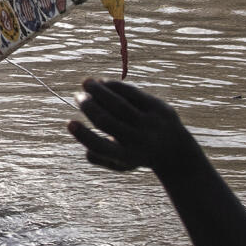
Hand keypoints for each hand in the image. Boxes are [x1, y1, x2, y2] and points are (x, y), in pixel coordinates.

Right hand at [67, 77, 200, 172]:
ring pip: (119, 104)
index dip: (83, 136)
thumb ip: (99, 157)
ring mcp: (150, 123)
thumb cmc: (138, 155)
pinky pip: (132, 94)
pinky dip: (115, 86)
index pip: (101, 147)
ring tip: (86, 83)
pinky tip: (103, 82)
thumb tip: (78, 137)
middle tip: (78, 97)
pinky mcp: (158, 108)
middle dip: (88, 107)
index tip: (69, 123)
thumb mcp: (120, 163)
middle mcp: (139, 140)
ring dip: (99, 91)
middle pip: (107, 121)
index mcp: (127, 157)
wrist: (176, 151)